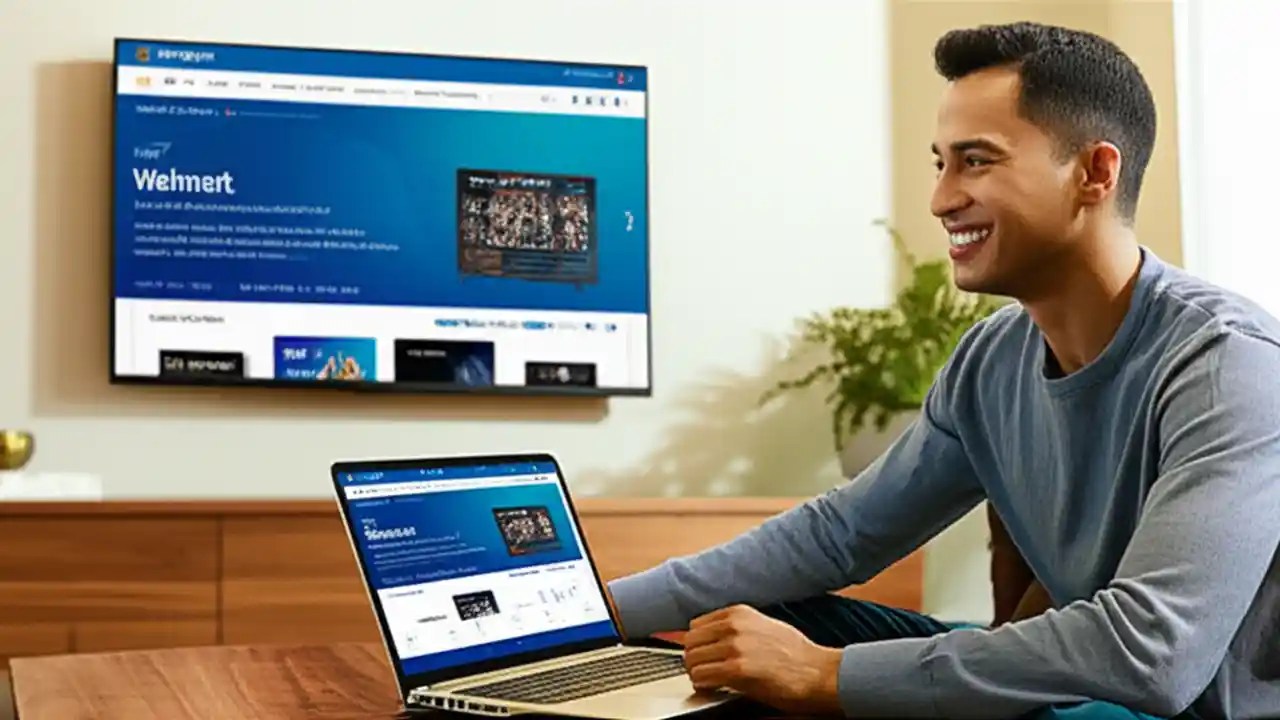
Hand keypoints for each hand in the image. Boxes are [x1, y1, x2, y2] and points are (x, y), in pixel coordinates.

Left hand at [682, 604, 843, 715]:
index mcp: (739, 613)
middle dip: (693, 658)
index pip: (696, 625)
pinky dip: (703, 684)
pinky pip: (703, 676)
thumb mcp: (762, 626)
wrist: (817, 672)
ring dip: (697, 672)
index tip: (701, 654)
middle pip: (690, 642)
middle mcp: (734, 625)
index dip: (698, 643)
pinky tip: (713, 687)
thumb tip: (711, 638)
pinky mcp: (738, 669)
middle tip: (702, 670)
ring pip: (692, 659)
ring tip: (709, 679)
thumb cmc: (795, 654)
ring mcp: (735, 646)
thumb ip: (735, 628)